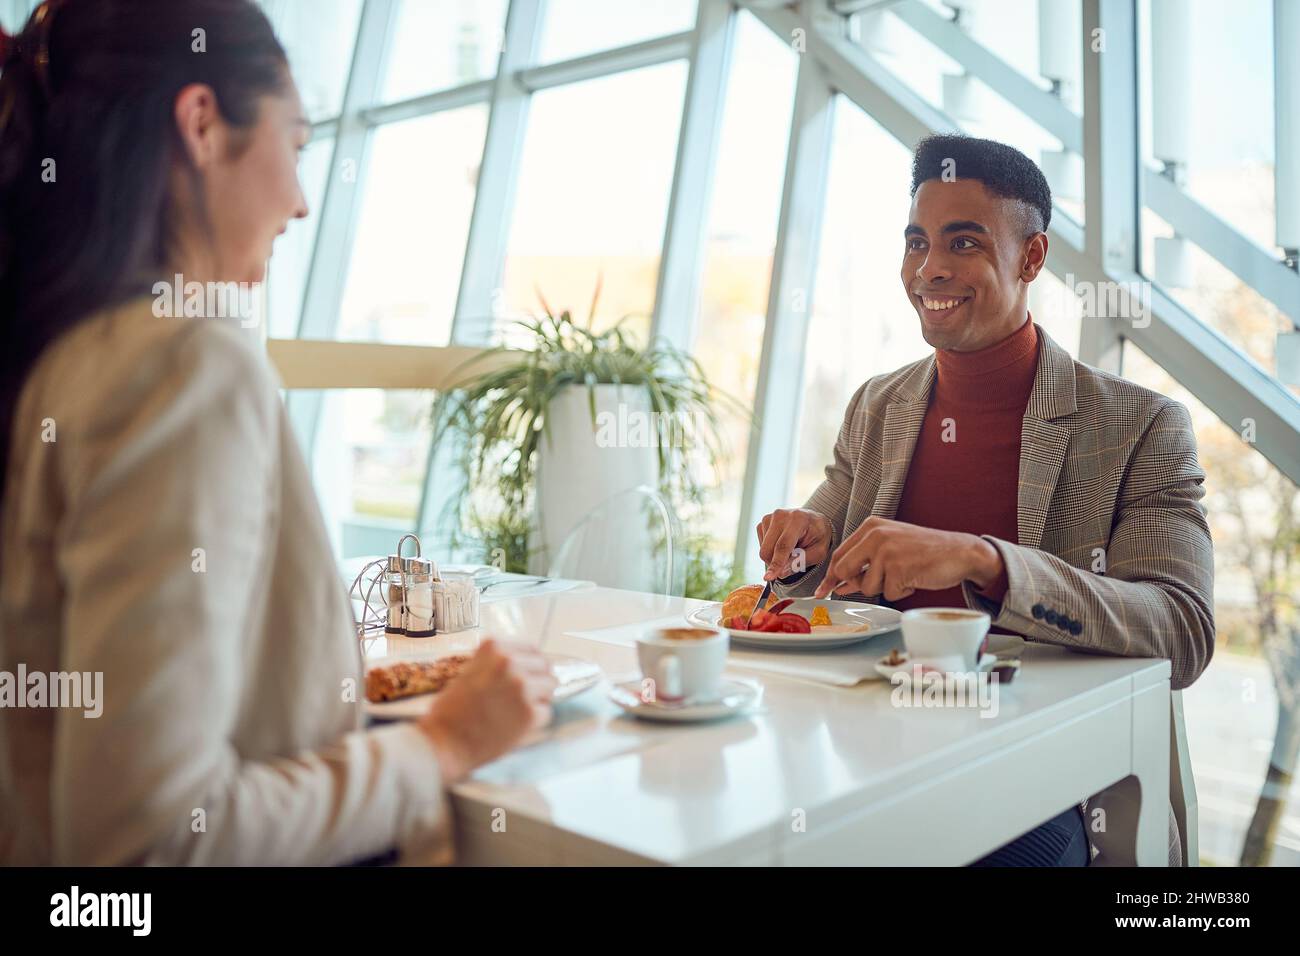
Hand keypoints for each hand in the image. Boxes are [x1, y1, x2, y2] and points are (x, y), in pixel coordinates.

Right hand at [418, 639, 555, 782]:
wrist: (444, 741)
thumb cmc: (452, 710)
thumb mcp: (470, 671)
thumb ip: (496, 664)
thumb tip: (526, 664)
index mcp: (495, 648)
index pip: (532, 648)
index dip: (532, 663)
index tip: (530, 674)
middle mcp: (511, 662)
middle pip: (545, 667)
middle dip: (538, 681)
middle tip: (525, 697)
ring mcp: (523, 687)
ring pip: (550, 688)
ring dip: (538, 700)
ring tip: (517, 711)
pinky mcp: (530, 713)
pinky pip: (546, 712)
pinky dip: (534, 721)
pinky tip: (515, 726)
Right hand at [756, 508, 834, 580]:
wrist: (814, 521)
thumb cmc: (818, 536)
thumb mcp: (818, 552)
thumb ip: (800, 562)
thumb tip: (780, 573)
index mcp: (798, 519)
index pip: (783, 546)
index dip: (776, 563)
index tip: (769, 578)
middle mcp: (781, 515)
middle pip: (768, 549)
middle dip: (775, 563)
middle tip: (791, 563)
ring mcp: (770, 517)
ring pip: (763, 549)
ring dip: (774, 556)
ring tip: (790, 550)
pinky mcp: (764, 521)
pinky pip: (761, 544)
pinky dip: (770, 550)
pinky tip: (782, 544)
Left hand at [812, 517, 1003, 600]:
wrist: (959, 551)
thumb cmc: (924, 551)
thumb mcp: (889, 548)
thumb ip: (863, 563)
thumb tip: (838, 585)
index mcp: (870, 526)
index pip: (839, 554)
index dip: (831, 575)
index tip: (823, 590)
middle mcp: (875, 535)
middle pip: (844, 571)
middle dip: (857, 584)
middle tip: (881, 581)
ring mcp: (886, 551)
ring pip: (867, 586)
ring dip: (887, 587)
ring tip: (905, 573)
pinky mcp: (898, 568)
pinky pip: (888, 593)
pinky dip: (902, 592)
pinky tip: (915, 578)